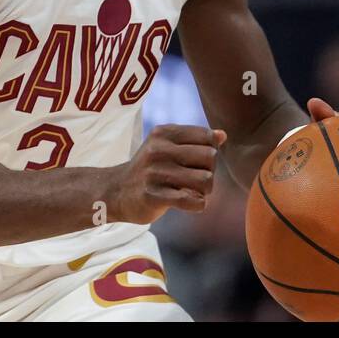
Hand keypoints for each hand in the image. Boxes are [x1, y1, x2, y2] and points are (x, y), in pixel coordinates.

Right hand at [108, 124, 226, 223]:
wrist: (116, 191)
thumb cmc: (150, 168)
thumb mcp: (167, 146)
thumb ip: (195, 140)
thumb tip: (222, 135)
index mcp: (164, 133)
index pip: (207, 138)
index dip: (209, 152)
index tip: (196, 162)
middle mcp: (158, 149)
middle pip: (210, 158)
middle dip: (209, 171)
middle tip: (196, 180)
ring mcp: (155, 173)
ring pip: (206, 181)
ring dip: (204, 191)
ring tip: (191, 191)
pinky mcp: (153, 196)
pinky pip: (194, 201)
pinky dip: (197, 205)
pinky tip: (187, 203)